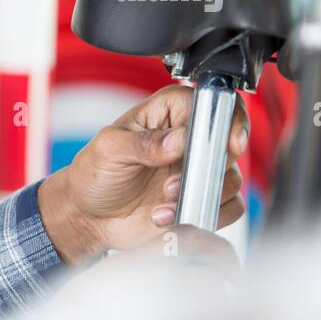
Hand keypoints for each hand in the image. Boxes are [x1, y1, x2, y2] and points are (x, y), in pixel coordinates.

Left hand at [38, 83, 248, 264]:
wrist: (89, 218)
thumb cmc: (94, 175)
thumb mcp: (108, 150)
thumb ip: (142, 142)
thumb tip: (178, 139)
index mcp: (167, 113)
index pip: (209, 101)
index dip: (225, 118)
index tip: (228, 141)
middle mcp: (189, 138)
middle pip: (228, 141)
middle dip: (208, 166)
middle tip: (172, 183)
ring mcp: (198, 170)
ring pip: (231, 177)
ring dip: (201, 194)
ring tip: (162, 202)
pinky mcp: (201, 198)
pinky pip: (230, 206)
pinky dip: (204, 215)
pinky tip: (167, 217)